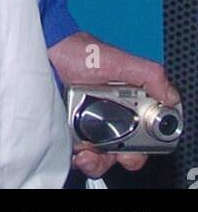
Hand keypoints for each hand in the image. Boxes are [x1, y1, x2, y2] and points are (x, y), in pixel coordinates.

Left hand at [48, 31, 179, 178]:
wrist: (42, 50)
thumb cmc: (77, 51)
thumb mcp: (116, 59)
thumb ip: (147, 73)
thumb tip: (170, 96)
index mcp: (126, 104)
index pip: (144, 133)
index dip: (144, 144)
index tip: (137, 145)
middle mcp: (109, 118)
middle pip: (123, 152)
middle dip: (121, 157)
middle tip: (115, 152)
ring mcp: (87, 127)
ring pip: (100, 158)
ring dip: (97, 161)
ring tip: (87, 152)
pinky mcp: (67, 133)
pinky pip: (77, 155)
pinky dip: (78, 158)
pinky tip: (75, 150)